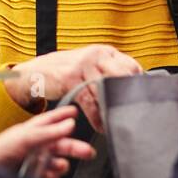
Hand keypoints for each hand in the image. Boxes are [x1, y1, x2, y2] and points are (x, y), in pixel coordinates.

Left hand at [0, 105, 94, 177]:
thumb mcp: (25, 138)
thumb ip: (48, 132)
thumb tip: (70, 124)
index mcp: (31, 132)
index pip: (50, 121)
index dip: (62, 116)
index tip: (76, 112)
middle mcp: (34, 146)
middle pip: (59, 145)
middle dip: (74, 148)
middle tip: (87, 152)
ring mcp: (34, 162)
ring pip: (56, 163)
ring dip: (61, 166)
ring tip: (59, 168)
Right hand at [3, 44, 141, 129]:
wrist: (35, 72)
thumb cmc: (67, 72)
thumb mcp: (91, 66)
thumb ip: (110, 73)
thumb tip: (135, 89)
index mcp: (105, 51)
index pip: (131, 67)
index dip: (138, 86)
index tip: (141, 102)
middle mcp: (96, 55)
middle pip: (122, 77)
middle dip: (127, 98)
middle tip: (132, 115)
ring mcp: (82, 65)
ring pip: (105, 91)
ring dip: (111, 111)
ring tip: (115, 124)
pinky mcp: (70, 77)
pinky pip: (89, 101)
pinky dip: (96, 117)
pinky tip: (100, 126)